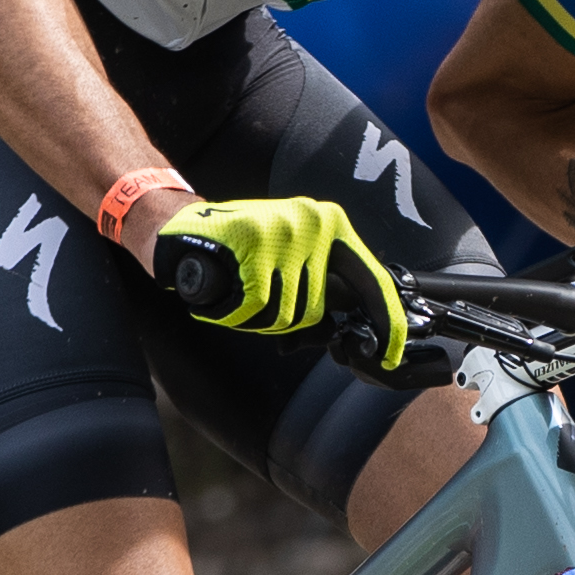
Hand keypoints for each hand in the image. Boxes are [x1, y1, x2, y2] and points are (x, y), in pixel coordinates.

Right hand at [160, 195, 406, 368]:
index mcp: (333, 224)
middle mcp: (316, 223)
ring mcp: (286, 232)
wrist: (182, 225)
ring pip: (286, 315)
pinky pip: (256, 309)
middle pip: (317, 310)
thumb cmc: (241, 248)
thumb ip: (323, 285)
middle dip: (285, 323)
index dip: (386, 321)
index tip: (391, 352)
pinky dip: (236, 316)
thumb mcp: (293, 255)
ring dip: (257, 320)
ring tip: (237, 295)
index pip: (373, 280)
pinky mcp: (256, 245)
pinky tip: (224, 300)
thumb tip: (343, 332)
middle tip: (255, 305)